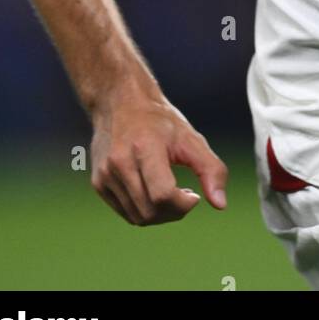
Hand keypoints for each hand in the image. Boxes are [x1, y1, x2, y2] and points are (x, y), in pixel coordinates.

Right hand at [90, 91, 228, 225]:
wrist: (119, 102)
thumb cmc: (158, 120)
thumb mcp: (190, 138)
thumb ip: (210, 169)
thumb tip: (220, 205)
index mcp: (144, 147)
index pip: (162, 195)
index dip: (183, 204)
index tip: (194, 195)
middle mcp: (120, 162)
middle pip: (151, 211)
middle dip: (175, 212)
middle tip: (186, 196)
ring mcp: (105, 175)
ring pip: (138, 217)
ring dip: (160, 214)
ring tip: (171, 194)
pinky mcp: (98, 183)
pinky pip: (126, 212)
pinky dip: (144, 211)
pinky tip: (153, 193)